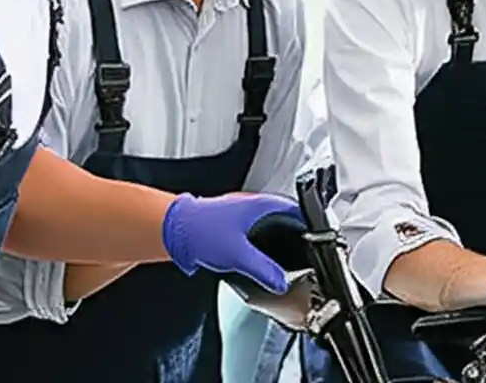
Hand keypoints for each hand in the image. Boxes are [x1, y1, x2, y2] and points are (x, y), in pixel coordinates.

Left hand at [161, 192, 304, 293]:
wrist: (173, 230)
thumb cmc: (201, 230)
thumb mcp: (239, 255)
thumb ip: (264, 271)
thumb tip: (281, 281)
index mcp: (260, 204)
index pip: (293, 209)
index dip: (306, 221)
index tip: (313, 234)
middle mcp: (250, 204)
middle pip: (280, 216)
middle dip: (289, 232)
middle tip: (299, 245)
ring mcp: (237, 212)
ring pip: (263, 223)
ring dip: (271, 236)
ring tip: (277, 254)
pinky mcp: (226, 223)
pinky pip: (249, 231)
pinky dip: (255, 242)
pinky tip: (252, 256)